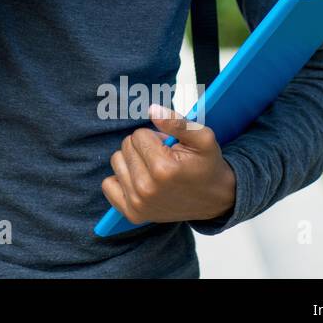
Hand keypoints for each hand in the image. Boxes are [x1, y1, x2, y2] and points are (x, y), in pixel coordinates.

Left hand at [101, 104, 236, 225]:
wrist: (215, 200)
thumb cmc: (207, 166)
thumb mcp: (203, 138)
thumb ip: (177, 122)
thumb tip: (152, 109)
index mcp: (163, 169)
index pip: (139, 135)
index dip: (155, 138)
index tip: (170, 148)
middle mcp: (147, 188)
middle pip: (126, 147)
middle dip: (144, 148)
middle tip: (164, 159)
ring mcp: (138, 203)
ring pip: (116, 162)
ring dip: (133, 162)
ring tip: (154, 170)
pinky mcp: (132, 213)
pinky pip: (108, 185)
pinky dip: (120, 179)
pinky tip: (140, 181)